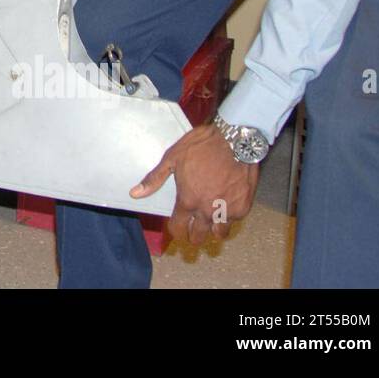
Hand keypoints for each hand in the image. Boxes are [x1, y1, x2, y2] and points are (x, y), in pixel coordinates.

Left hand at [130, 123, 258, 245]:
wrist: (235, 140)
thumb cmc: (201, 147)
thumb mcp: (172, 158)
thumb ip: (154, 179)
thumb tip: (135, 194)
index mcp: (188, 201)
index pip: (178, 228)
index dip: (176, 230)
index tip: (177, 226)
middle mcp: (207, 211)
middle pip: (199, 237)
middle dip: (194, 236)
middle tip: (194, 229)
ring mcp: (227, 210)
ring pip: (220, 233)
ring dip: (214, 230)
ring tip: (211, 221)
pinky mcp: (244, 207)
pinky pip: (235, 219)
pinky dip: (230, 215)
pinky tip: (226, 204)